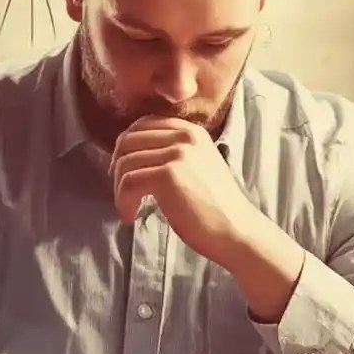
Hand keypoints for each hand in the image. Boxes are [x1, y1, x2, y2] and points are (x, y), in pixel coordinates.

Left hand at [109, 116, 259, 265]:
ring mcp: (177, 154)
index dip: (126, 146)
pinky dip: (123, 201)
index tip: (124, 170)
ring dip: (119, 189)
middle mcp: (185, 137)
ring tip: (128, 208)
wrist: (236, 230)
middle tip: (121, 190)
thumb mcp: (198, 167)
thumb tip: (133, 155)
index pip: (144, 124)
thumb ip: (174, 154)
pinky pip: (128, 182)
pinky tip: (130, 216)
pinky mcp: (168, 176)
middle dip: (117, 167)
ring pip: (125, 162)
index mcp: (191, 132)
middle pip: (129, 140)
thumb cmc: (215, 207)